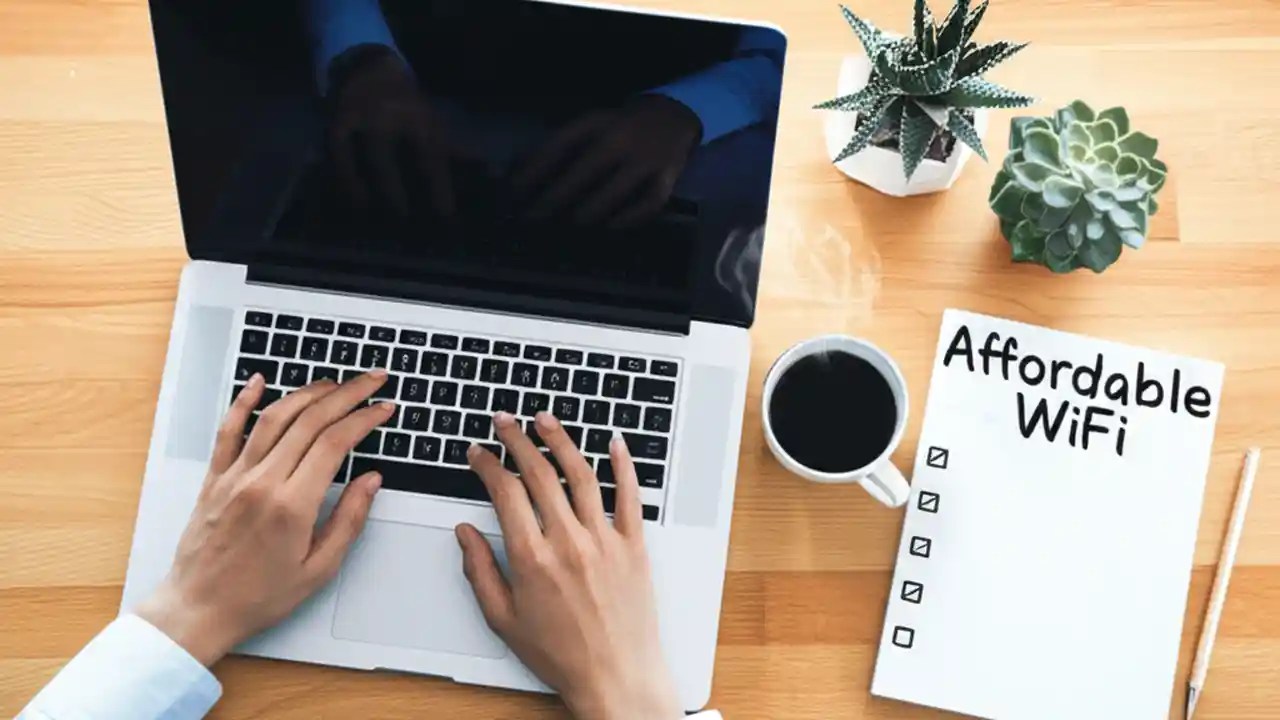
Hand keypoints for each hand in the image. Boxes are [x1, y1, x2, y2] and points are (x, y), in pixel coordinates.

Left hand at [135, 371, 393, 665]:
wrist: (198, 608)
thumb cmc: (258, 596)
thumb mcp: (319, 569)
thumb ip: (349, 520)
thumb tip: (371, 481)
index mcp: (291, 505)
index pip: (335, 443)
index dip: (364, 419)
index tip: (382, 409)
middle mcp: (262, 482)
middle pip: (310, 420)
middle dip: (347, 394)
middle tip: (371, 381)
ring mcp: (235, 476)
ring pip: (275, 417)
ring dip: (308, 392)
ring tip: (333, 382)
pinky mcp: (214, 478)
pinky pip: (229, 430)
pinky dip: (244, 401)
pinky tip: (259, 381)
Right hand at [329, 47, 454, 216]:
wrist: (369, 64)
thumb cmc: (406, 102)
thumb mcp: (429, 119)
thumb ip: (450, 147)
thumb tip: (482, 168)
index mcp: (419, 116)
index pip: (430, 154)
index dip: (438, 185)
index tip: (444, 214)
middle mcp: (389, 114)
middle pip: (391, 159)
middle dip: (397, 192)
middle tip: (404, 223)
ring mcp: (361, 116)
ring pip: (367, 157)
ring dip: (369, 187)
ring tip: (376, 217)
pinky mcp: (338, 120)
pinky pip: (339, 152)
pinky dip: (345, 176)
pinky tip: (351, 199)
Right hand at [457, 412, 680, 719]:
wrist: (616, 677)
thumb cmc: (561, 655)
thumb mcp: (503, 619)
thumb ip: (480, 570)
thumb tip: (464, 533)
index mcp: (533, 558)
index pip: (505, 492)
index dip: (488, 464)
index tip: (479, 453)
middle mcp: (569, 542)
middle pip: (539, 473)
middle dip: (517, 440)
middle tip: (505, 422)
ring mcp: (605, 540)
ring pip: (581, 474)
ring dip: (560, 441)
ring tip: (545, 420)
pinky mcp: (634, 546)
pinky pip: (630, 496)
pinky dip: (624, 465)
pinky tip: (614, 443)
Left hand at [513, 94, 701, 228]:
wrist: (674, 115)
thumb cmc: (620, 127)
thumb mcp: (592, 125)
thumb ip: (562, 147)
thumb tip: (518, 174)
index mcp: (597, 122)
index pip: (559, 145)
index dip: (533, 170)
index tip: (513, 192)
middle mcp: (621, 138)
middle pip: (584, 170)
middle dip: (555, 197)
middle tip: (535, 218)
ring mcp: (647, 158)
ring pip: (614, 190)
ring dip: (589, 211)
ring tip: (572, 224)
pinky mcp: (668, 176)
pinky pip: (649, 203)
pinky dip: (630, 218)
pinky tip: (612, 227)